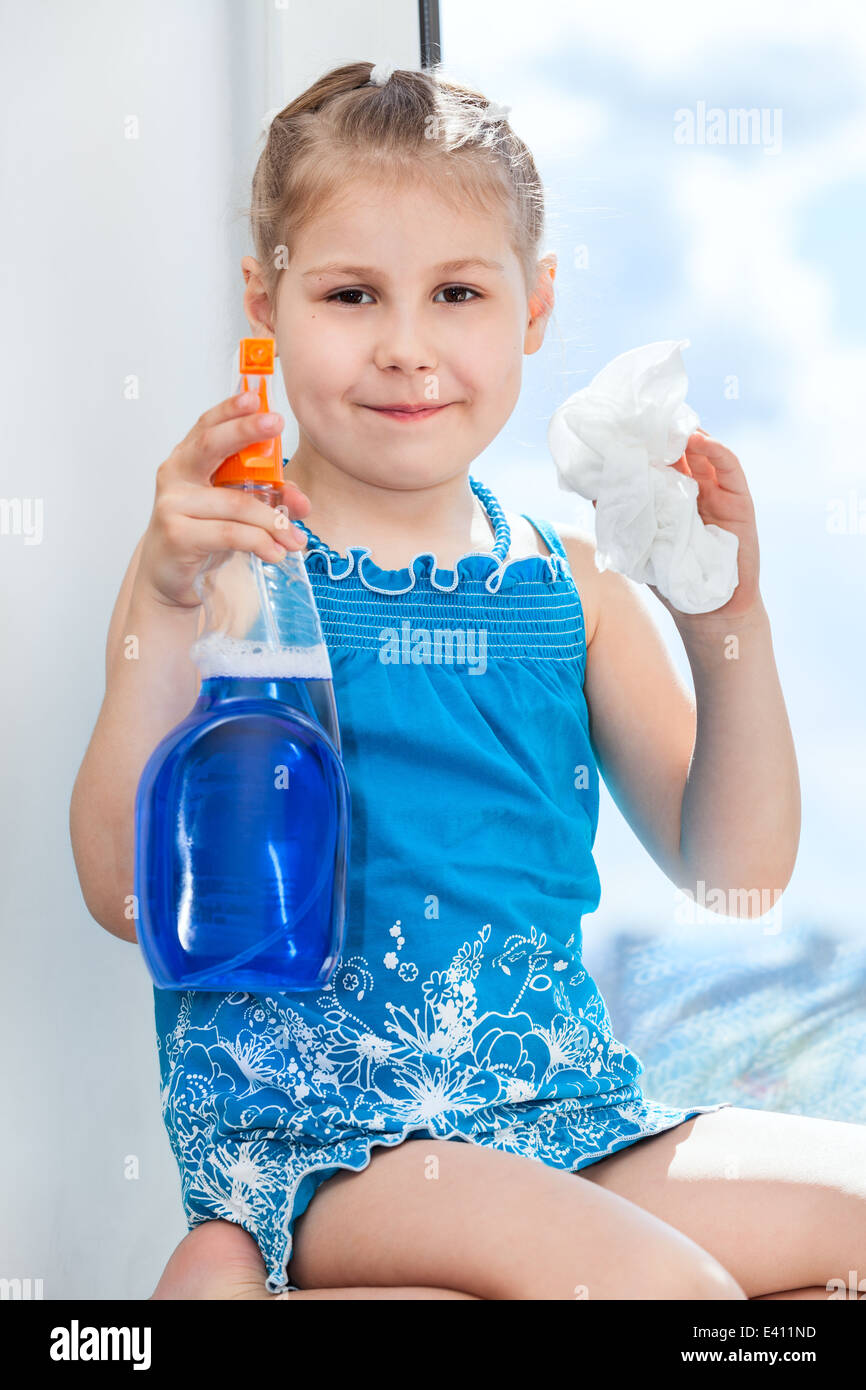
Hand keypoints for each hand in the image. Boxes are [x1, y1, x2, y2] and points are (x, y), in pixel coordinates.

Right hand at [136, 391, 310, 608]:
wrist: (169, 577)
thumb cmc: (203, 534)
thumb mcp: (235, 509)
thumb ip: (267, 496)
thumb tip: (302, 503)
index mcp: (189, 460)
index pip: (208, 425)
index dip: (230, 409)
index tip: (255, 396)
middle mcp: (176, 475)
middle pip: (212, 445)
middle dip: (246, 431)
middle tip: (277, 424)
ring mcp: (173, 504)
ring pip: (236, 503)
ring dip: (274, 521)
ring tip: (295, 538)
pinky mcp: (178, 535)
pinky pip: (231, 533)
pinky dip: (260, 543)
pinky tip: (276, 553)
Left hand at [591, 427, 761, 624]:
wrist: (708, 611)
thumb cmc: (671, 580)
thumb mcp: (639, 545)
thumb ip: (622, 518)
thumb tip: (594, 489)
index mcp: (669, 496)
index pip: (657, 460)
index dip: (645, 442)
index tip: (626, 424)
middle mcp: (694, 488)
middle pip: (680, 449)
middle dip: (663, 431)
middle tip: (645, 414)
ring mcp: (718, 492)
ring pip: (705, 451)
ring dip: (687, 433)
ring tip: (668, 422)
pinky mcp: (739, 500)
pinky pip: (729, 467)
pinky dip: (716, 450)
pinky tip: (698, 439)